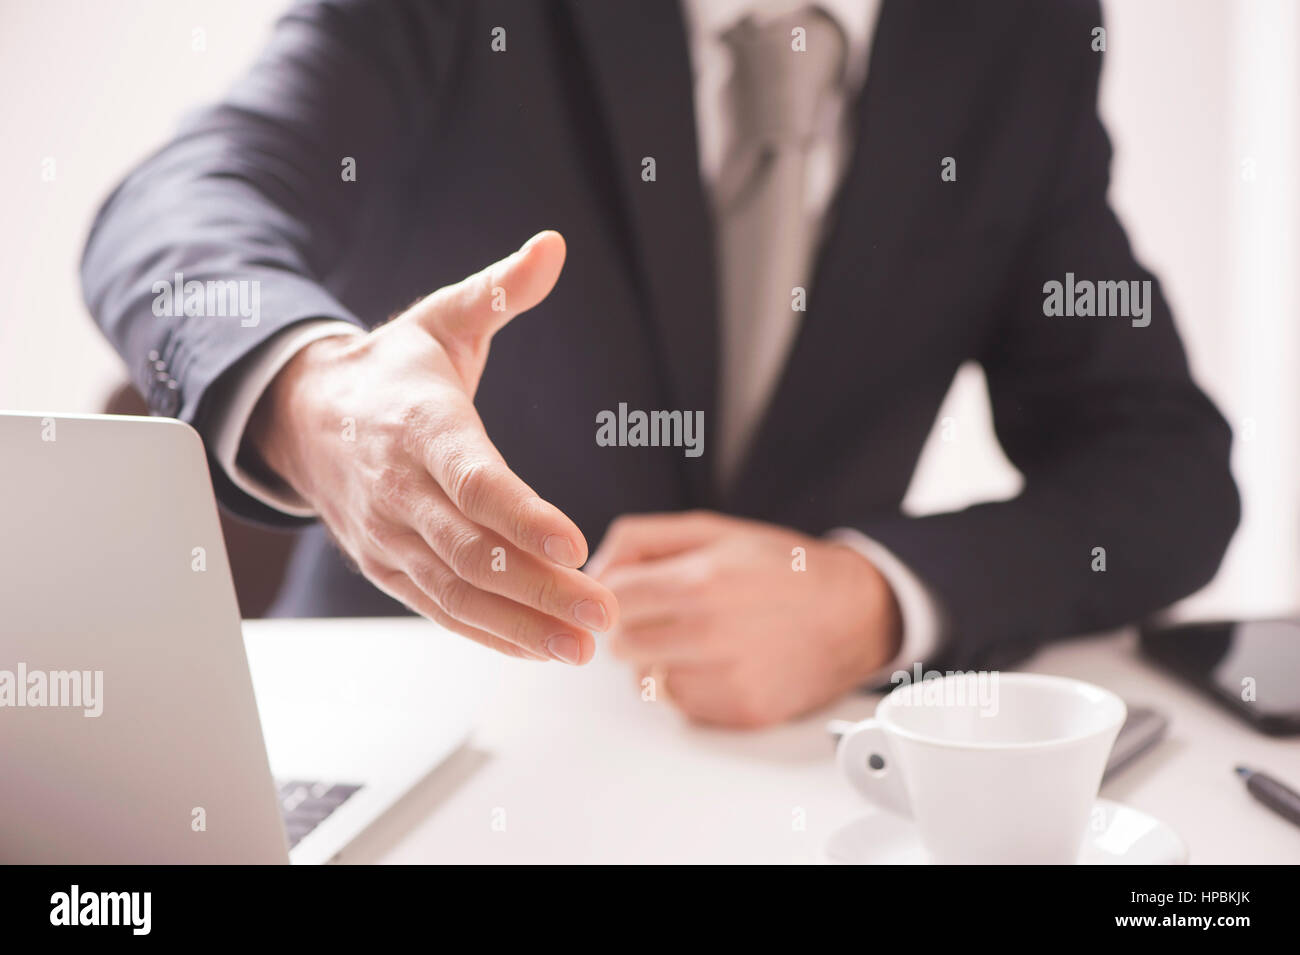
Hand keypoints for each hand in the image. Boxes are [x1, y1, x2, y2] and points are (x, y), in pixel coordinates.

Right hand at [247, 231, 616, 663]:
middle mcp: (398, 489)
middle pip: (471, 550)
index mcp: (418, 426)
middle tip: (604, 616)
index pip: (472, 479)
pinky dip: (488, 632)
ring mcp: (388, 536)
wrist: (306, 416)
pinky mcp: (387, 566)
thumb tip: (553, 247)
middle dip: (539, 588)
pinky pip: (438, 608)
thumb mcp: (443, 320)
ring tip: (584, 647)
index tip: (576, 544)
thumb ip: (500, 291)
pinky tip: (538, 648)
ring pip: (456, 591)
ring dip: (521, 624)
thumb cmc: (393, 370)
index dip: (521, 515)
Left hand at [589, 511, 901, 726]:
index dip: (616, 593)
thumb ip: (641, 540)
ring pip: (648, 680)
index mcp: (700, 580)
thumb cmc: (780, 567)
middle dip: (635, 628)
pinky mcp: (740, 713)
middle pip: (621, 645)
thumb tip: (591, 572)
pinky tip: (722, 662)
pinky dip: (690, 686)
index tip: (632, 592)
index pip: (611, 599)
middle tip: (668, 613)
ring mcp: (728, 679)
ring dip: (662, 660)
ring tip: (702, 637)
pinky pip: (681, 705)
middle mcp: (712, 634)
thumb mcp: (711, 529)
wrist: (853, 613)